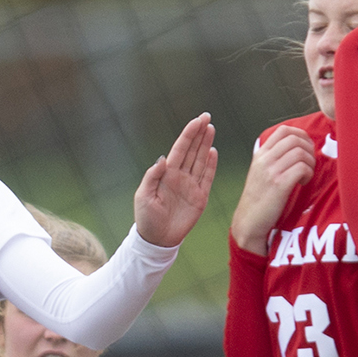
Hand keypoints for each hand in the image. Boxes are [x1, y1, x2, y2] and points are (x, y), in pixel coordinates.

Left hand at [132, 113, 216, 247]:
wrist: (157, 239)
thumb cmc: (146, 218)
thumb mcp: (144, 196)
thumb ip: (152, 176)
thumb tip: (163, 158)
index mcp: (166, 174)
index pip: (180, 149)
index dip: (189, 134)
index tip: (197, 121)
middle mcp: (180, 176)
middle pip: (192, 150)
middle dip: (199, 134)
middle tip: (207, 117)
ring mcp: (191, 186)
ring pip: (200, 160)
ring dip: (206, 144)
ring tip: (211, 128)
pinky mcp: (200, 197)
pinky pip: (207, 177)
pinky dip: (211, 165)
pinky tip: (213, 151)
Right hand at [230, 125, 316, 255]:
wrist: (249, 222)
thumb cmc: (259, 199)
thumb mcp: (261, 173)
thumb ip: (274, 159)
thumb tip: (299, 149)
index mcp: (260, 154)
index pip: (283, 130)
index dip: (301, 134)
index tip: (306, 148)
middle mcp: (264, 160)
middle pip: (295, 139)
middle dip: (309, 149)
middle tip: (308, 163)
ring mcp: (271, 171)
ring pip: (300, 152)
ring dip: (310, 162)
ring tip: (306, 175)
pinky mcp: (279, 184)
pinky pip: (301, 168)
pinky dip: (308, 173)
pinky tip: (303, 183)